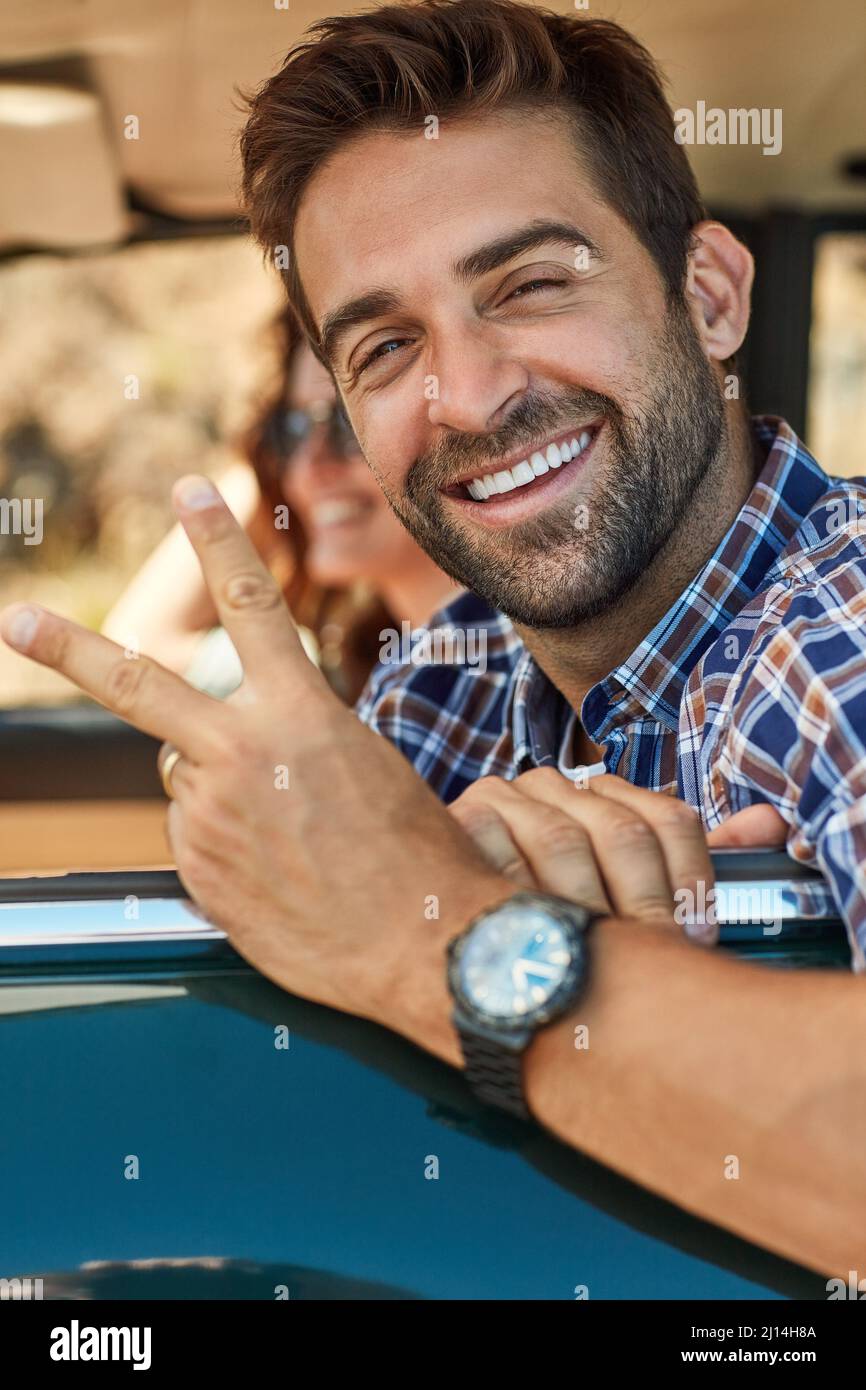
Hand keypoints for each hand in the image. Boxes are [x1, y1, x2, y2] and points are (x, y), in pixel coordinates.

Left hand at [0, 477, 511, 1061]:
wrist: (424, 947)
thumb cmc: (416, 856)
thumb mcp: (369, 766)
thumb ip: (294, 736)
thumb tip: (235, 747)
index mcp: (299, 716)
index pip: (251, 604)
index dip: (219, 541)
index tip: (192, 491)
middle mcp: (240, 755)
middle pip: (136, 685)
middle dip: (68, 648)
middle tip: (15, 617)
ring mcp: (207, 817)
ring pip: (185, 776)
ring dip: (219, 791)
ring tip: (287, 839)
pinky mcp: (194, 871)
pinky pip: (193, 835)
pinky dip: (223, 846)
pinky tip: (276, 875)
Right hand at [449, 771, 786, 940]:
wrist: (450, 938)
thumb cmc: (550, 927)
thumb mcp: (624, 901)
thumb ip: (690, 867)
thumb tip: (770, 826)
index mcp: (603, 796)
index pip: (667, 819)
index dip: (690, 880)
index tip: (696, 934)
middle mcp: (556, 785)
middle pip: (620, 830)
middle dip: (638, 904)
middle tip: (645, 960)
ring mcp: (507, 796)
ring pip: (564, 838)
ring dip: (582, 906)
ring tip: (591, 956)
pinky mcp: (462, 818)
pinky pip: (501, 846)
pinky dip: (520, 892)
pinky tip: (533, 931)